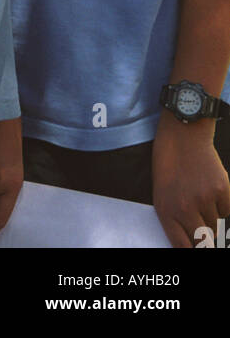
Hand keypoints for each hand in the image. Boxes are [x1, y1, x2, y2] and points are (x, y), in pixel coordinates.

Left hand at [152, 116, 229, 247]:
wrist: (183, 133)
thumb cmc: (169, 163)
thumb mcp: (161, 192)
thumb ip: (174, 218)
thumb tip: (191, 242)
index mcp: (165, 211)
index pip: (182, 247)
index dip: (192, 250)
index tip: (197, 248)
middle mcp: (184, 208)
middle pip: (203, 240)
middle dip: (204, 235)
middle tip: (201, 221)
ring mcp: (204, 199)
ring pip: (216, 224)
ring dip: (211, 215)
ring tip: (200, 193)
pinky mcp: (221, 190)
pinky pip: (226, 211)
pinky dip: (222, 204)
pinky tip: (211, 187)